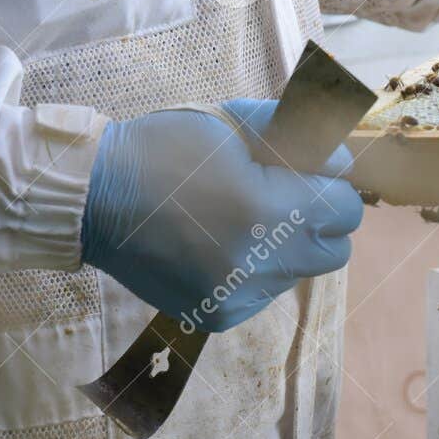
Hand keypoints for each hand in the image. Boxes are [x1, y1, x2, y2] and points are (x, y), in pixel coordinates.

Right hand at [80, 99, 363, 331]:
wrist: (92, 199)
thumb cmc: (166, 149)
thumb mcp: (235, 123)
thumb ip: (300, 138)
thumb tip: (344, 164)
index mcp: (267, 211)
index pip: (345, 210)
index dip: (329, 188)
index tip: (303, 176)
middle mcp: (258, 264)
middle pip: (334, 250)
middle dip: (319, 222)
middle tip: (282, 199)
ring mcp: (238, 296)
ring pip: (300, 273)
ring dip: (287, 248)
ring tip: (240, 221)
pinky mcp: (220, 316)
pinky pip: (265, 293)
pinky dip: (256, 271)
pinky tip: (220, 245)